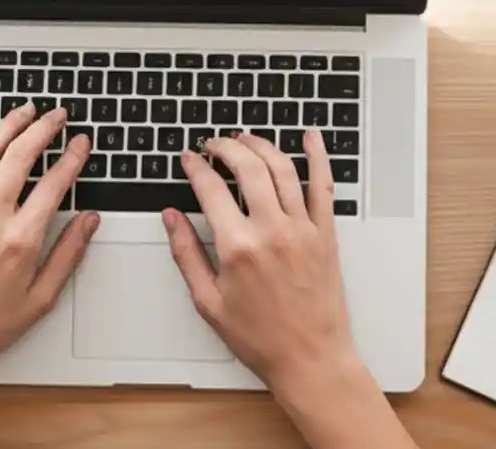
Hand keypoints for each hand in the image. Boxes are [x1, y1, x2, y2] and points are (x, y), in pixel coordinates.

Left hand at [0, 104, 99, 385]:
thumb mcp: (39, 300)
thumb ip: (68, 255)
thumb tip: (89, 222)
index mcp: (20, 240)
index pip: (55, 183)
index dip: (73, 157)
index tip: (82, 143)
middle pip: (20, 156)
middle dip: (44, 129)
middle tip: (57, 116)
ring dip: (7, 126)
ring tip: (23, 112)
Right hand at [162, 131, 417, 448]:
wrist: (310, 358)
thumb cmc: (260, 338)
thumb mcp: (208, 301)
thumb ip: (186, 253)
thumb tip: (170, 218)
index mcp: (238, 248)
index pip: (210, 189)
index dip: (196, 166)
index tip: (189, 157)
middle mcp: (272, 231)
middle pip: (248, 167)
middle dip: (226, 146)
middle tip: (214, 144)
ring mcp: (303, 229)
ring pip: (282, 168)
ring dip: (261, 145)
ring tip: (245, 138)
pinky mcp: (326, 234)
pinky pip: (324, 185)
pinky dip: (318, 156)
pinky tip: (311, 137)